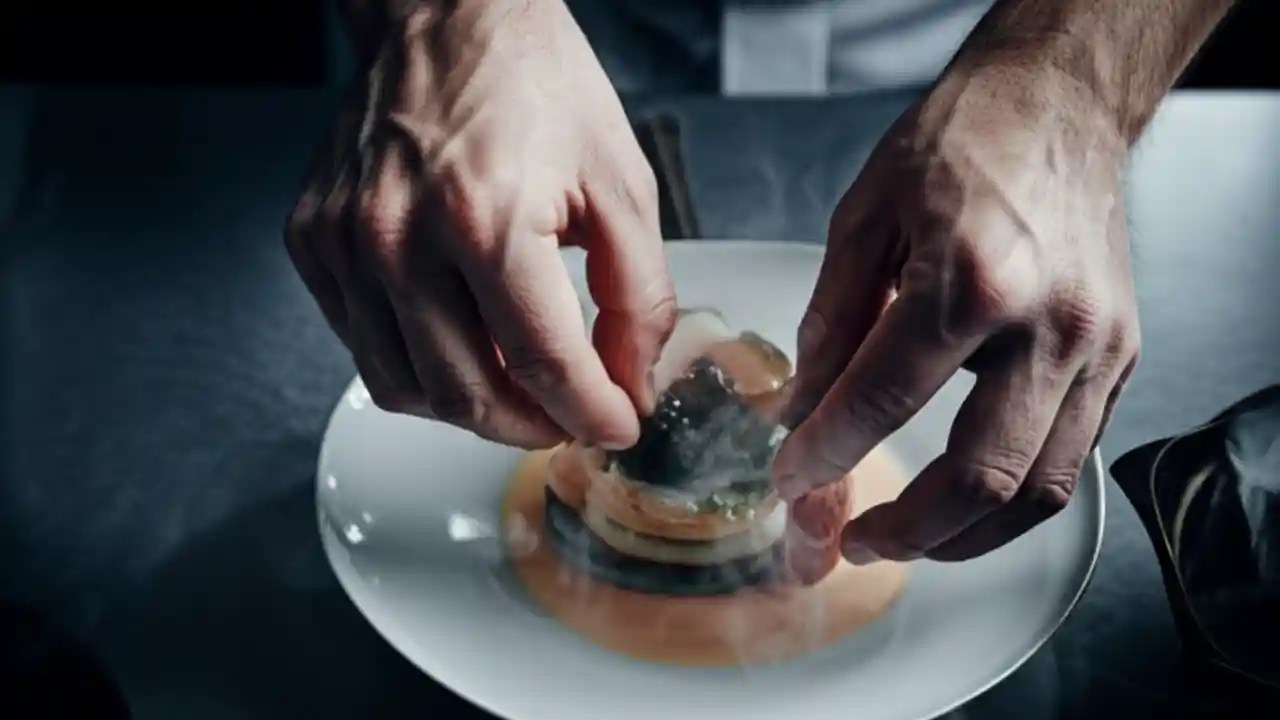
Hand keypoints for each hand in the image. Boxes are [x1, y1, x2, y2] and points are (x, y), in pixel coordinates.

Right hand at [285, 0, 674, 448]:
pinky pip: (362, 344)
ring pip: (405, 387)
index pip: (545, 365)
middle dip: (533, 427)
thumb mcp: (621, 185)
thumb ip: (637, 297)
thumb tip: (630, 382)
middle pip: (468, 395)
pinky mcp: (315, 240)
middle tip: (570, 417)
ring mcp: (345, 241)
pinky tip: (461, 341)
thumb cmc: (536, 85)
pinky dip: (418, 365)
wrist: (448, 18)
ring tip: (519, 388)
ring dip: (472, 409)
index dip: (592, 413)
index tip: (618, 425)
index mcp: (487, 219)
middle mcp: (400, 237)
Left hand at [773, 64, 1140, 561]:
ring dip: (965, 536)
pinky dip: (1013, 498)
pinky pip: (1070, 459)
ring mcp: (1098, 348)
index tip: (789, 476)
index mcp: (972, 280)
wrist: (1060, 103)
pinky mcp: (1121, 357)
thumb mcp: (864, 219)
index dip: (823, 452)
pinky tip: (966, 498)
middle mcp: (1049, 326)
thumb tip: (799, 408)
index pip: (881, 402)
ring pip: (1038, 491)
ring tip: (906, 537)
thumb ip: (829, 324)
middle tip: (854, 540)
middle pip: (979, 478)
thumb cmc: (963, 140)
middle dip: (905, 532)